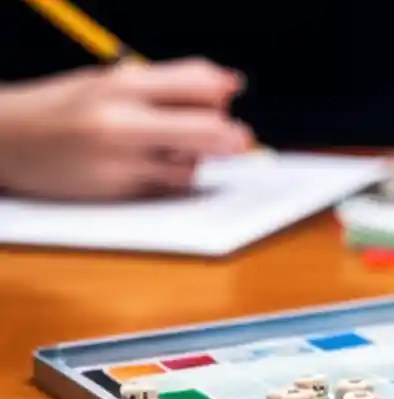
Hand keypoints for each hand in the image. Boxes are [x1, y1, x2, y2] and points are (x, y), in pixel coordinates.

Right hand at [0, 58, 251, 200]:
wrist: (6, 141)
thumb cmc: (64, 109)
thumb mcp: (108, 82)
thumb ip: (167, 84)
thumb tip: (228, 85)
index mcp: (122, 84)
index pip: (197, 82)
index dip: (223, 90)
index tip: (231, 93)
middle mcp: (123, 120)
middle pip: (207, 128)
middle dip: (231, 135)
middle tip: (240, 138)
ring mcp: (122, 159)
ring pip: (192, 164)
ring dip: (197, 159)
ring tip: (172, 147)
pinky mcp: (120, 190)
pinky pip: (169, 187)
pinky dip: (173, 178)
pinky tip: (153, 166)